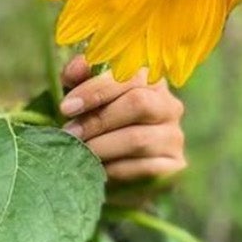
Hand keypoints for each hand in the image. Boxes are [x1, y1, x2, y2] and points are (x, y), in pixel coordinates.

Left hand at [57, 54, 185, 185]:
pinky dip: (116, 169)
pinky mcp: (174, 165)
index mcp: (150, 79)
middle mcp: (169, 105)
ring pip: (139, 138)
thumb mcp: (86, 94)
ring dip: (102, 146)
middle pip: (138, 104)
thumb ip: (79, 76)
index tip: (66, 107)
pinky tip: (99, 169)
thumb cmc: (99, 120)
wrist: (113, 163)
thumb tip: (72, 72)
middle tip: (70, 133)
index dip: (95, 90)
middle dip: (97, 119)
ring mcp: (174, 136)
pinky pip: (144, 168)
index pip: (129, 76)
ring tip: (80, 151)